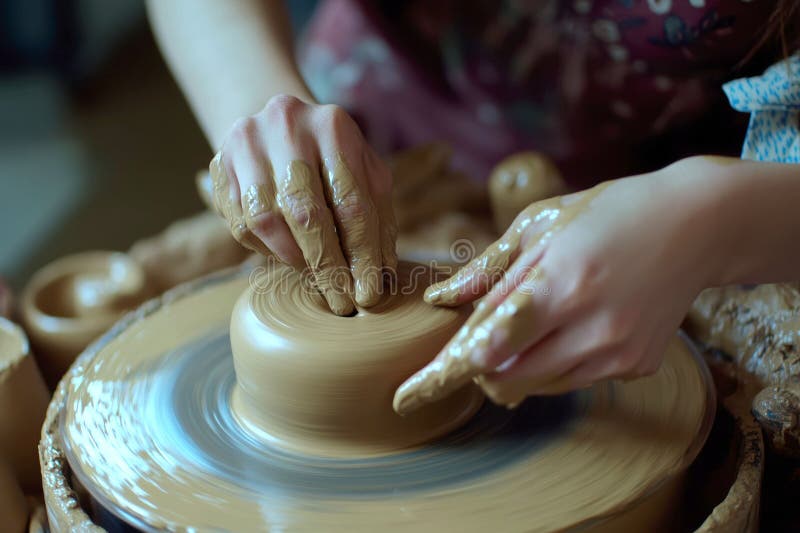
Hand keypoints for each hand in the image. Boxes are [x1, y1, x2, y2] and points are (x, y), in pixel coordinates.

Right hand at [209, 95, 397, 315]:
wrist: (279, 124)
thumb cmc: (332, 157)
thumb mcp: (365, 175)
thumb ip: (378, 220)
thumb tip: (382, 276)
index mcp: (332, 126)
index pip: (350, 202)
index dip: (361, 254)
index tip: (367, 293)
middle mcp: (286, 127)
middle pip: (305, 212)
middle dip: (326, 266)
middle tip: (341, 301)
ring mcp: (246, 145)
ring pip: (265, 220)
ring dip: (294, 260)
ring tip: (316, 277)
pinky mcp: (220, 165)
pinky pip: (239, 223)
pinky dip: (266, 249)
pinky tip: (288, 256)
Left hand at [394, 159, 717, 412]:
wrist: (695, 226)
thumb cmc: (608, 214)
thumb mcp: (541, 224)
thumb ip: (488, 270)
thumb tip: (439, 300)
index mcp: (562, 283)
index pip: (488, 345)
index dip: (444, 374)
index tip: (407, 397)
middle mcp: (591, 328)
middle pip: (504, 378)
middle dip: (479, 365)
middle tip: (480, 335)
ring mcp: (617, 353)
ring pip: (536, 386)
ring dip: (515, 365)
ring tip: (537, 316)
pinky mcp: (636, 365)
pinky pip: (572, 380)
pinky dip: (554, 362)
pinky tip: (574, 322)